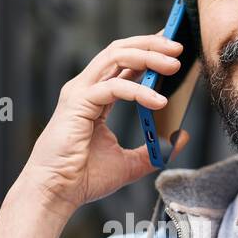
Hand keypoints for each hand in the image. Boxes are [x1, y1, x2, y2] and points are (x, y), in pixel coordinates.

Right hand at [25, 30, 191, 214]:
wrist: (56, 193)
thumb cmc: (83, 178)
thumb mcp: (130, 162)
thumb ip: (155, 149)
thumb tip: (181, 137)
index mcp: (95, 96)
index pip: (123, 63)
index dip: (148, 51)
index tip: (174, 47)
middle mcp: (86, 89)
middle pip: (120, 51)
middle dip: (151, 44)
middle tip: (178, 47)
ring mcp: (80, 93)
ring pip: (115, 58)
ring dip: (147, 56)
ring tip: (174, 64)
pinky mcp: (78, 103)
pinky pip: (114, 87)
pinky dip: (139, 91)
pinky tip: (159, 102)